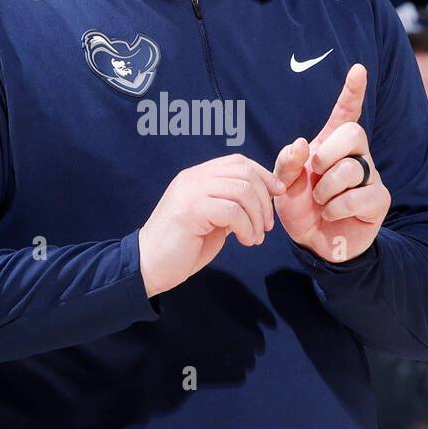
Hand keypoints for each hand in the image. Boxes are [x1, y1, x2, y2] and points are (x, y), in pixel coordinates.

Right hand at [138, 154, 285, 296]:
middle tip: (266, 226)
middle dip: (264, 200)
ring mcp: (190, 192)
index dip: (263, 174)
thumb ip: (229, 204)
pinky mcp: (190, 210)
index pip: (238, 161)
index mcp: (197, 176)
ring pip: (242, 191)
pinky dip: (247, 228)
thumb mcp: (211, 219)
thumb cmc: (181, 247)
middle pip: (244, 173)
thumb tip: (260, 198)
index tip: (278, 192)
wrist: (149, 267)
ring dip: (257, 217)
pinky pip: (233, 211)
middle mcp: (193, 178)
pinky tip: (245, 241)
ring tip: (255, 237)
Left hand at [273, 63, 390, 262]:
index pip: (345, 113)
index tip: (358, 69)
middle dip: (329, 152)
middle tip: (315, 171)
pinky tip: (331, 213)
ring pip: (353, 168)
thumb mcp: (283, 184)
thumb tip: (302, 143)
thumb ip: (286, 162)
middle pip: (354, 133)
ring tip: (320, 202)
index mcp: (331, 145)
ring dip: (327, 189)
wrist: (314, 243)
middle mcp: (355, 156)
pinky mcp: (378, 200)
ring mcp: (370, 177)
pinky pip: (361, 195)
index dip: (352, 92)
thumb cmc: (300, 207)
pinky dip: (338, 207)